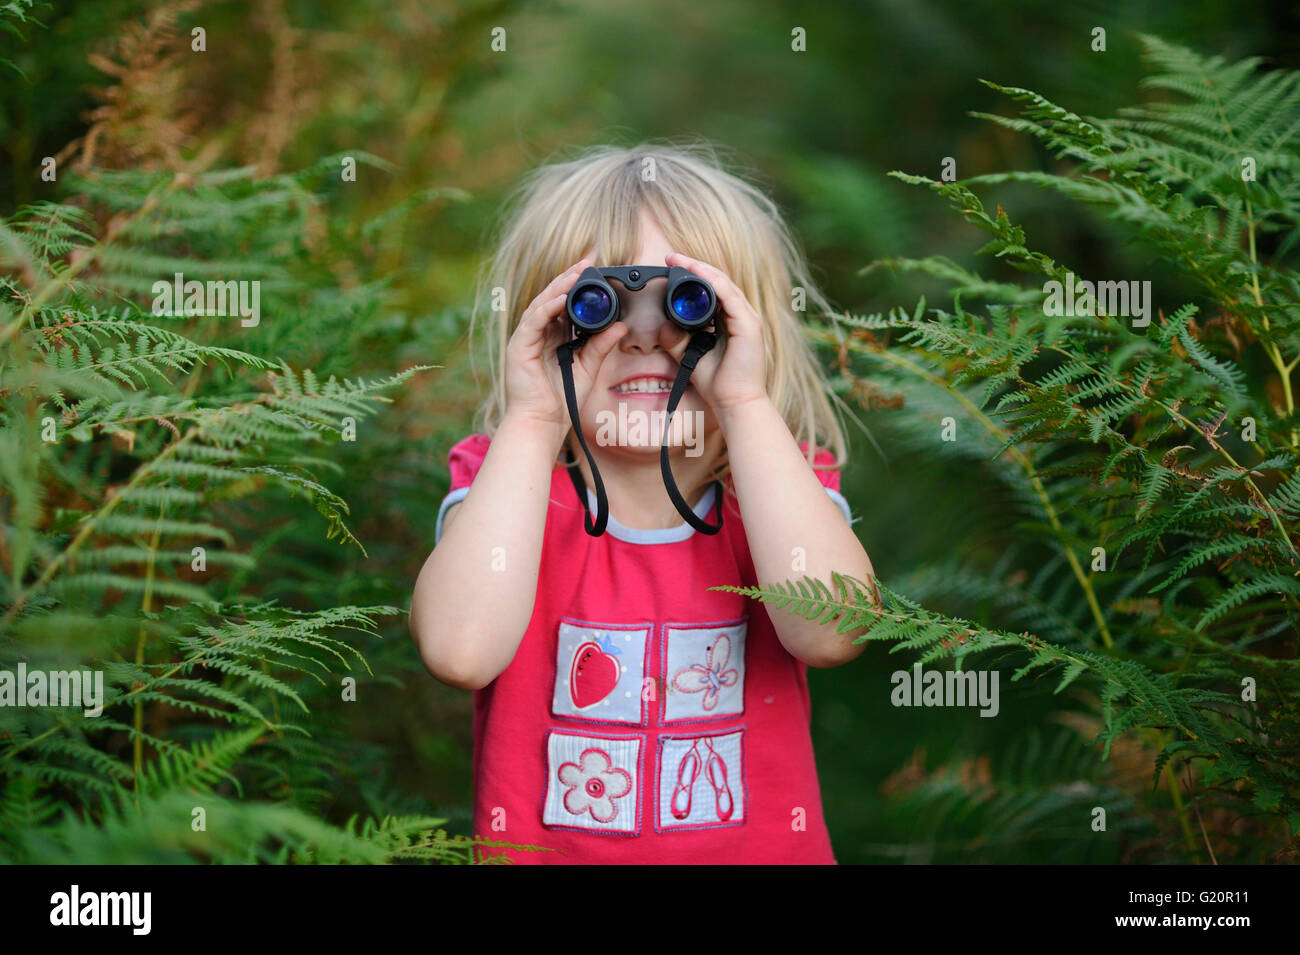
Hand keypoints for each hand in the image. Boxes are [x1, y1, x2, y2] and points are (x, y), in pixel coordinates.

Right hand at [503, 257, 629, 444]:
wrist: (544, 422)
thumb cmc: (563, 399)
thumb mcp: (589, 366)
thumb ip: (602, 345)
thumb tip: (622, 326)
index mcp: (553, 337)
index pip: (564, 305)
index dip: (577, 287)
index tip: (595, 273)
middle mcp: (539, 333)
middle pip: (552, 299)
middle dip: (568, 279)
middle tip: (586, 262)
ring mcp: (527, 338)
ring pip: (542, 305)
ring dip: (558, 287)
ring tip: (575, 273)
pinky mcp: (519, 346)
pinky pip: (533, 321)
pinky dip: (547, 308)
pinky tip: (560, 298)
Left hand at [663, 251, 767, 416]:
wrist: (734, 403)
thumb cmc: (718, 383)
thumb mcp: (690, 355)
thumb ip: (677, 340)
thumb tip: (662, 327)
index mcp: (730, 321)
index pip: (713, 290)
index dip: (693, 276)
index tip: (670, 267)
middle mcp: (741, 316)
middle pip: (718, 282)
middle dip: (694, 267)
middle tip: (671, 257)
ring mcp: (747, 319)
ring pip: (724, 284)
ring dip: (700, 269)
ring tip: (679, 260)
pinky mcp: (748, 325)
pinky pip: (730, 296)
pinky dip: (712, 282)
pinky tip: (697, 272)